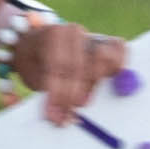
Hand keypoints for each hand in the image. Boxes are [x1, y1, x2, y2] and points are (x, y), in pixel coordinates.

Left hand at [12, 15, 126, 118]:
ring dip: (93, 84)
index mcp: (51, 34)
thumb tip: (57, 117)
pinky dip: (117, 66)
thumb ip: (44, 93)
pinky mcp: (107, 42)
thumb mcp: (31, 75)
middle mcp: (74, 31)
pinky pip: (118, 51)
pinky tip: (109, 84)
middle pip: (79, 66)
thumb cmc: (36, 61)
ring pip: (102, 58)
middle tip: (67, 116)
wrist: (39, 42)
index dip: (57, 94)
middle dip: (73, 95)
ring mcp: (93, 35)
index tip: (54, 116)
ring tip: (82, 103)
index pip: (58, 66)